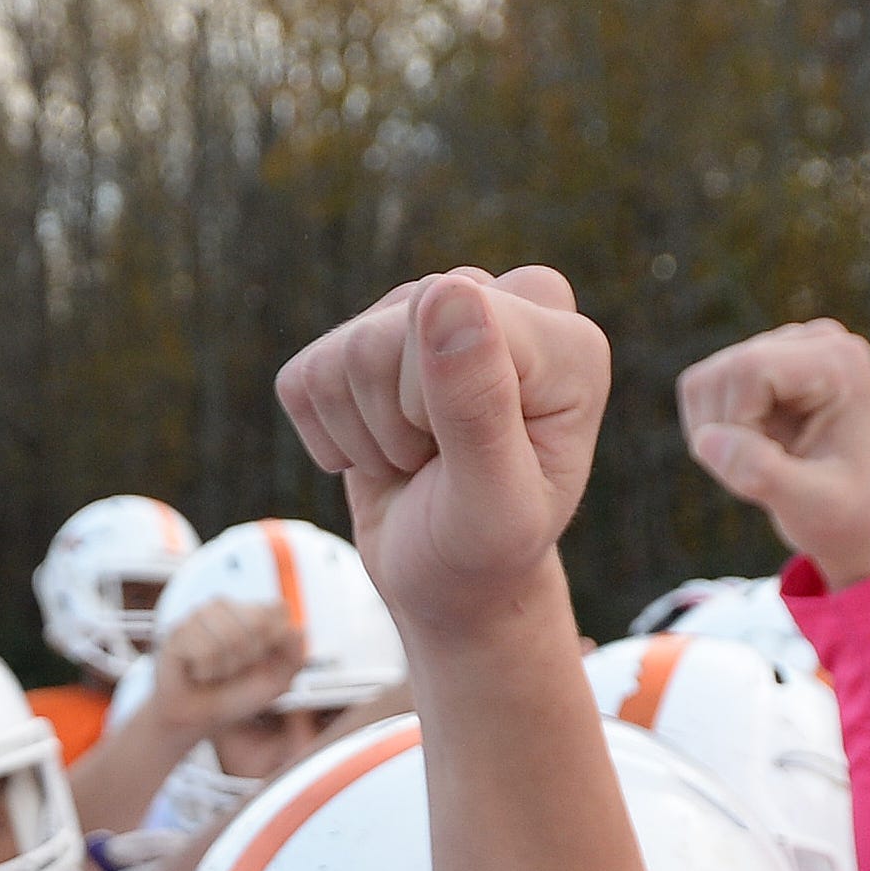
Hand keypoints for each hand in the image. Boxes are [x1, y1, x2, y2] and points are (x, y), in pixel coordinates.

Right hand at [135, 600, 307, 742]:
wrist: (199, 716)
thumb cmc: (235, 696)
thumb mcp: (276, 682)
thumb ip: (294, 657)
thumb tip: (298, 630)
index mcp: (254, 613)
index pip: (277, 609)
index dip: (274, 639)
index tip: (262, 660)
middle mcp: (227, 608)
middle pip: (257, 621)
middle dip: (250, 657)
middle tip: (234, 670)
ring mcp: (201, 615)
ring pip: (230, 635)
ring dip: (225, 666)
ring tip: (215, 671)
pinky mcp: (179, 630)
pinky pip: (204, 649)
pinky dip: (205, 671)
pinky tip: (198, 672)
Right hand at [276, 266, 606, 647]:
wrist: (449, 579)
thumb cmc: (485, 551)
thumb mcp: (493, 503)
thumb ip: (478, 404)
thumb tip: (445, 291)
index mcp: (565, 342)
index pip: (452, 313)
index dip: (433, 406)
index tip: (470, 463)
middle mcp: (506, 305)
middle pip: (386, 334)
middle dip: (397, 423)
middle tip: (440, 468)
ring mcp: (434, 313)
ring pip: (345, 353)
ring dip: (367, 436)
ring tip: (416, 463)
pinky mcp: (366, 337)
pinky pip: (304, 377)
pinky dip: (328, 436)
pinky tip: (380, 452)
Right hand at [678, 319, 869, 588]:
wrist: (866, 520)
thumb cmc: (848, 515)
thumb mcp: (812, 506)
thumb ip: (762, 474)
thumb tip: (705, 440)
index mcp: (839, 361)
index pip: (749, 369)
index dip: (738, 424)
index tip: (768, 471)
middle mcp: (814, 340)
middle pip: (724, 372)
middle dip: (727, 434)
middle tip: (768, 475)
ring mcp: (786, 348)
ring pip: (705, 382)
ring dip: (718, 436)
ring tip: (766, 465)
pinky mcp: (763, 364)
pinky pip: (703, 389)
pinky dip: (713, 432)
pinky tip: (754, 451)